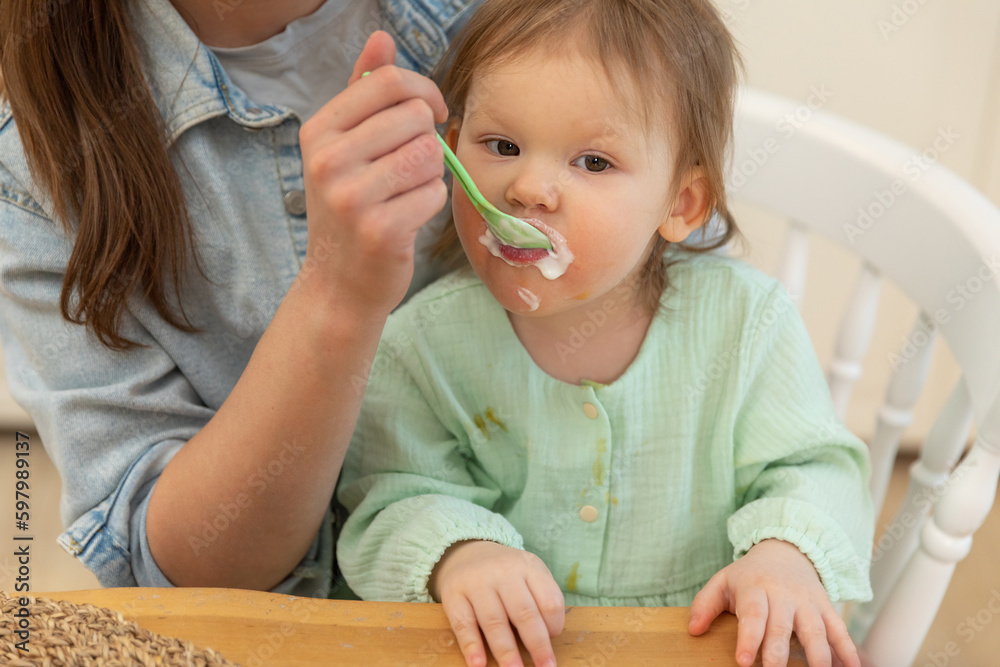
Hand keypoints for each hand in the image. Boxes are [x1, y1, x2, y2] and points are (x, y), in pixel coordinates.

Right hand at [298, 30, 447, 314]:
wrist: (338, 284)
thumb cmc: (349, 209)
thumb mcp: (343, 147)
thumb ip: (362, 92)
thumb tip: (382, 37)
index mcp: (319, 131)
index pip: (389, 83)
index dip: (424, 93)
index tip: (430, 114)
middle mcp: (328, 161)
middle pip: (416, 117)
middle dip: (426, 140)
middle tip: (410, 168)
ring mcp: (352, 197)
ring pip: (430, 154)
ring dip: (430, 174)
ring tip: (405, 193)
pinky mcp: (380, 230)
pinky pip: (434, 193)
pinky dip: (431, 204)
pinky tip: (407, 219)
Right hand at [429, 540, 565, 666]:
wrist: (467, 552)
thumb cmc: (507, 574)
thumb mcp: (529, 573)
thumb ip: (540, 600)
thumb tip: (545, 641)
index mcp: (528, 567)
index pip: (549, 600)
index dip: (554, 625)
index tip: (553, 640)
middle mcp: (503, 572)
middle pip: (524, 612)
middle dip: (536, 645)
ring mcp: (476, 583)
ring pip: (494, 621)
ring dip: (506, 651)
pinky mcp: (453, 595)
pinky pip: (463, 624)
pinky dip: (471, 646)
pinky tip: (478, 664)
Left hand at [688, 539, 859, 666]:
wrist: (785, 552)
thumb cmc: (749, 576)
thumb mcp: (722, 582)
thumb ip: (705, 604)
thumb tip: (693, 630)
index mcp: (755, 588)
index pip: (753, 615)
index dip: (749, 639)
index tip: (744, 661)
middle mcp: (784, 596)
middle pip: (782, 626)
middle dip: (778, 652)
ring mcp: (808, 603)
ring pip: (815, 630)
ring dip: (818, 655)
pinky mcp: (826, 608)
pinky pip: (840, 630)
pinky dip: (848, 649)